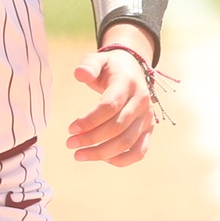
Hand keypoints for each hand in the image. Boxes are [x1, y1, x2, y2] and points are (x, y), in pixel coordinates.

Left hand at [66, 45, 156, 165]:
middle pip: (117, 127)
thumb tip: (79, 74)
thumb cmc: (110, 68)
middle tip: (70, 144)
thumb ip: (88, 65)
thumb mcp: (98, 60)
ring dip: (102, 153)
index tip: (70, 129)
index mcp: (128, 83)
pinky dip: (121, 160)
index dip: (89, 120)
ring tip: (79, 155)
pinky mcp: (149, 129)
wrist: (133, 70)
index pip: (109, 106)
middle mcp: (141, 102)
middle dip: (91, 139)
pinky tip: (101, 158)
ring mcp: (147, 117)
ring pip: (127, 143)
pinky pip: (138, 152)